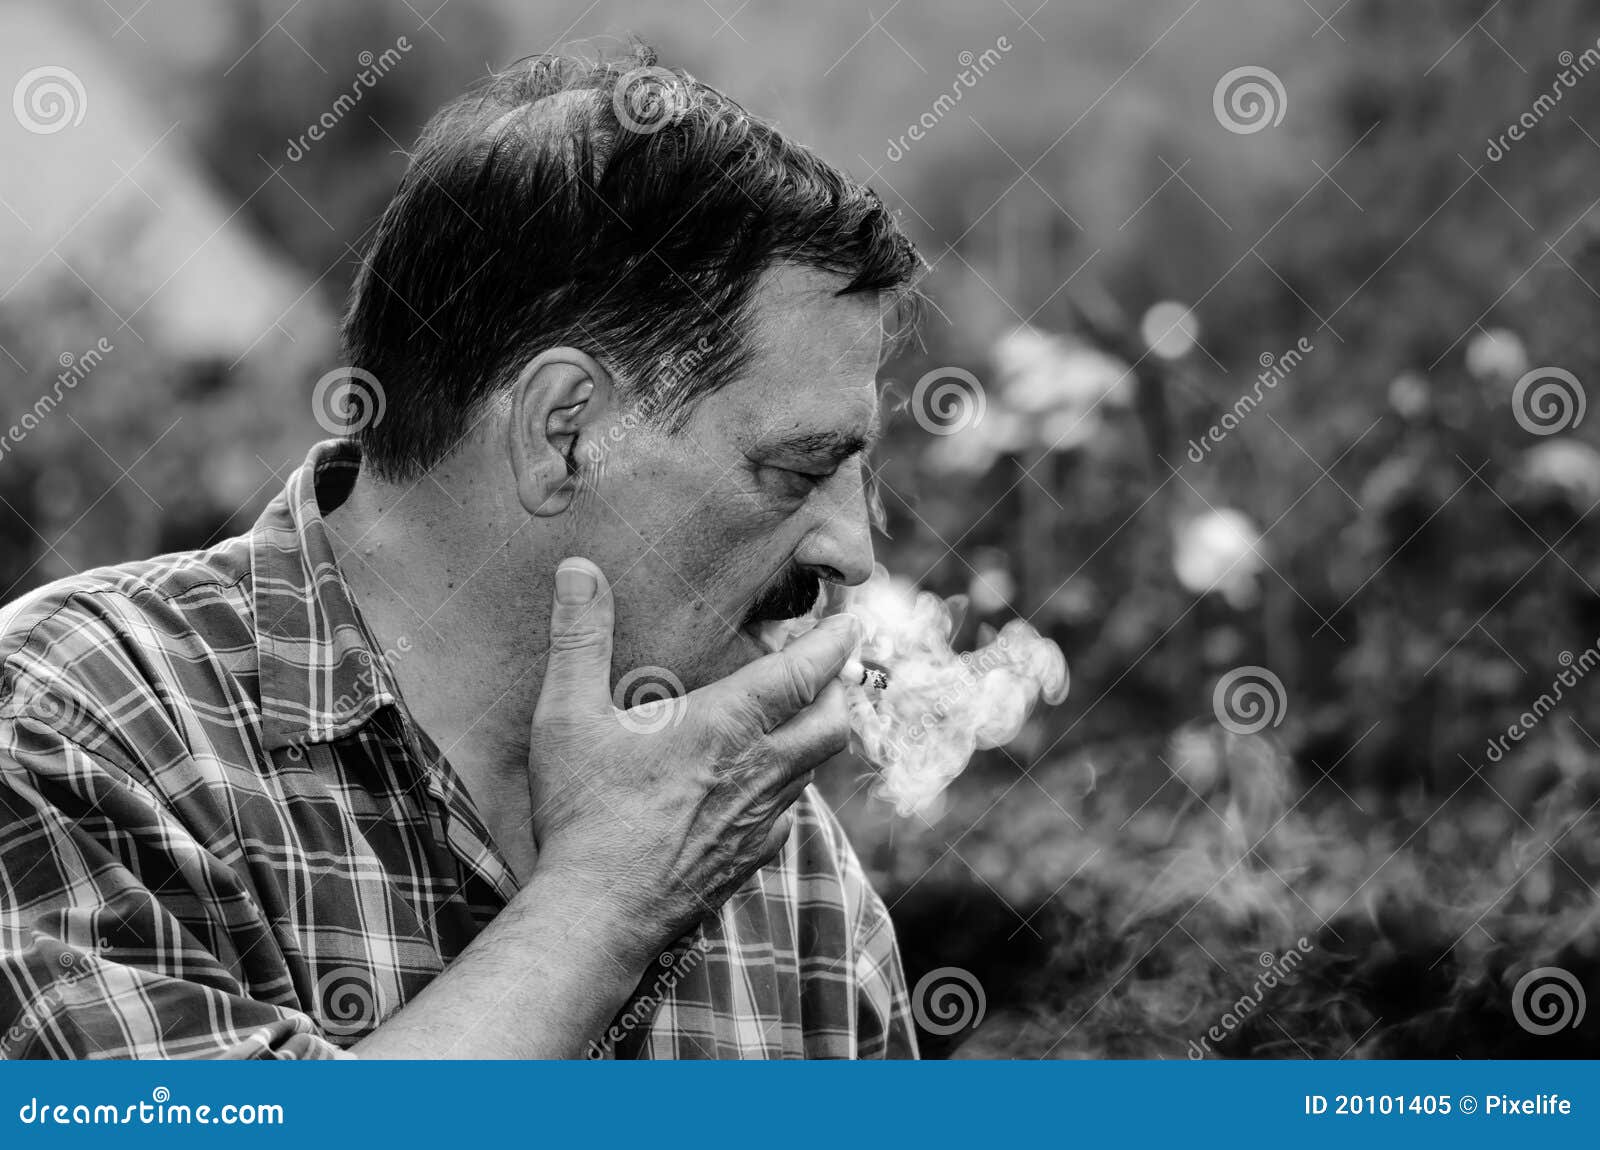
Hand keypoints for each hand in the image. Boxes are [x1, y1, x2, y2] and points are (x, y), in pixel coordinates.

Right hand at [526, 556, 855, 964]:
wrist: (598, 915)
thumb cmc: (585, 814)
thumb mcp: (567, 717)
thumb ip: (578, 638)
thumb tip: (577, 571)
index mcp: (729, 725)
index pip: (805, 671)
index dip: (834, 640)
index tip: (851, 618)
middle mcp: (760, 770)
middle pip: (832, 721)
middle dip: (837, 687)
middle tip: (827, 666)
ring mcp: (761, 819)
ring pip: (813, 768)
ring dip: (814, 735)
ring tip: (796, 716)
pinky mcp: (751, 858)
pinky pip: (789, 812)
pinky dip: (788, 785)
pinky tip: (761, 784)